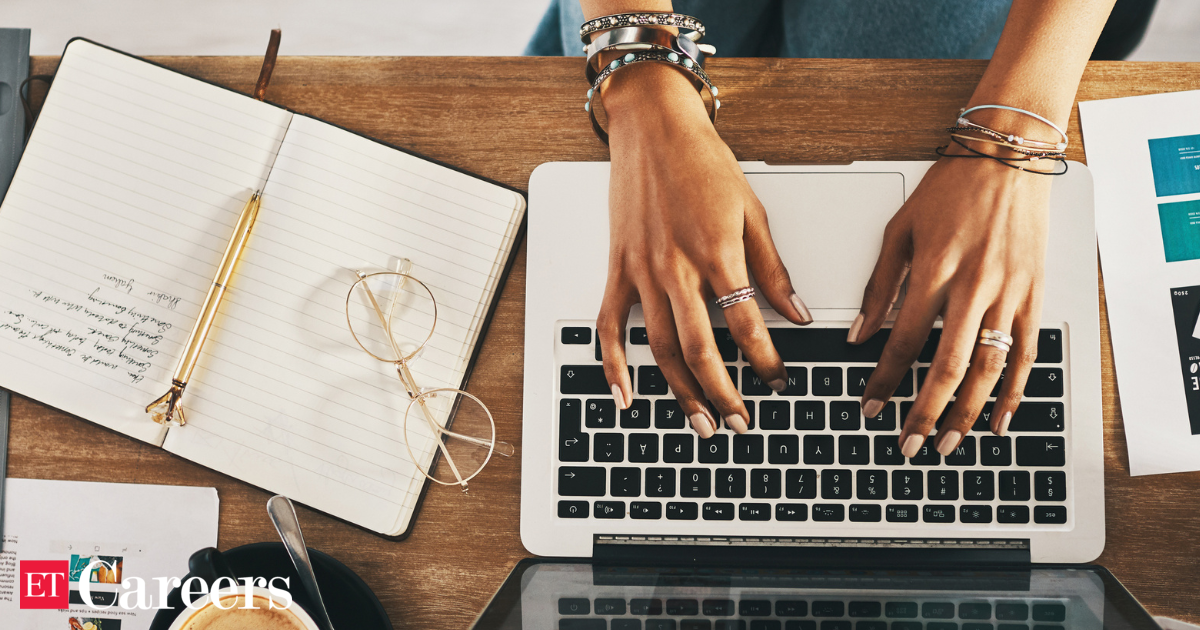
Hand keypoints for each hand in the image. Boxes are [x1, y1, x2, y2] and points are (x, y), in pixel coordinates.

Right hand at [596, 63, 811, 438]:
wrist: (653, 129)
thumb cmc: (703, 162)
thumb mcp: (752, 212)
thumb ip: (772, 269)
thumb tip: (796, 311)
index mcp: (717, 254)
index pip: (746, 325)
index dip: (766, 361)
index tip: (780, 381)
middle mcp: (676, 269)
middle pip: (700, 349)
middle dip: (723, 394)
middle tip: (741, 423)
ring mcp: (641, 272)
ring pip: (660, 348)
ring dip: (681, 392)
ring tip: (701, 423)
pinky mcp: (617, 269)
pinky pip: (610, 326)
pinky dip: (614, 366)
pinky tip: (627, 396)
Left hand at [852, 154, 1050, 456]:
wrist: (1007, 159)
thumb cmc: (950, 189)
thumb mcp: (899, 230)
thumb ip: (877, 286)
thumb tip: (857, 334)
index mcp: (933, 271)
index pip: (903, 342)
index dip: (884, 381)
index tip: (870, 407)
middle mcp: (974, 287)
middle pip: (948, 367)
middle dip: (925, 412)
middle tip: (909, 444)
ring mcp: (1009, 294)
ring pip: (990, 369)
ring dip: (967, 413)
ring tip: (948, 442)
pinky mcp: (1033, 296)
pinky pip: (1026, 354)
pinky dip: (1014, 392)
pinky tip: (1000, 419)